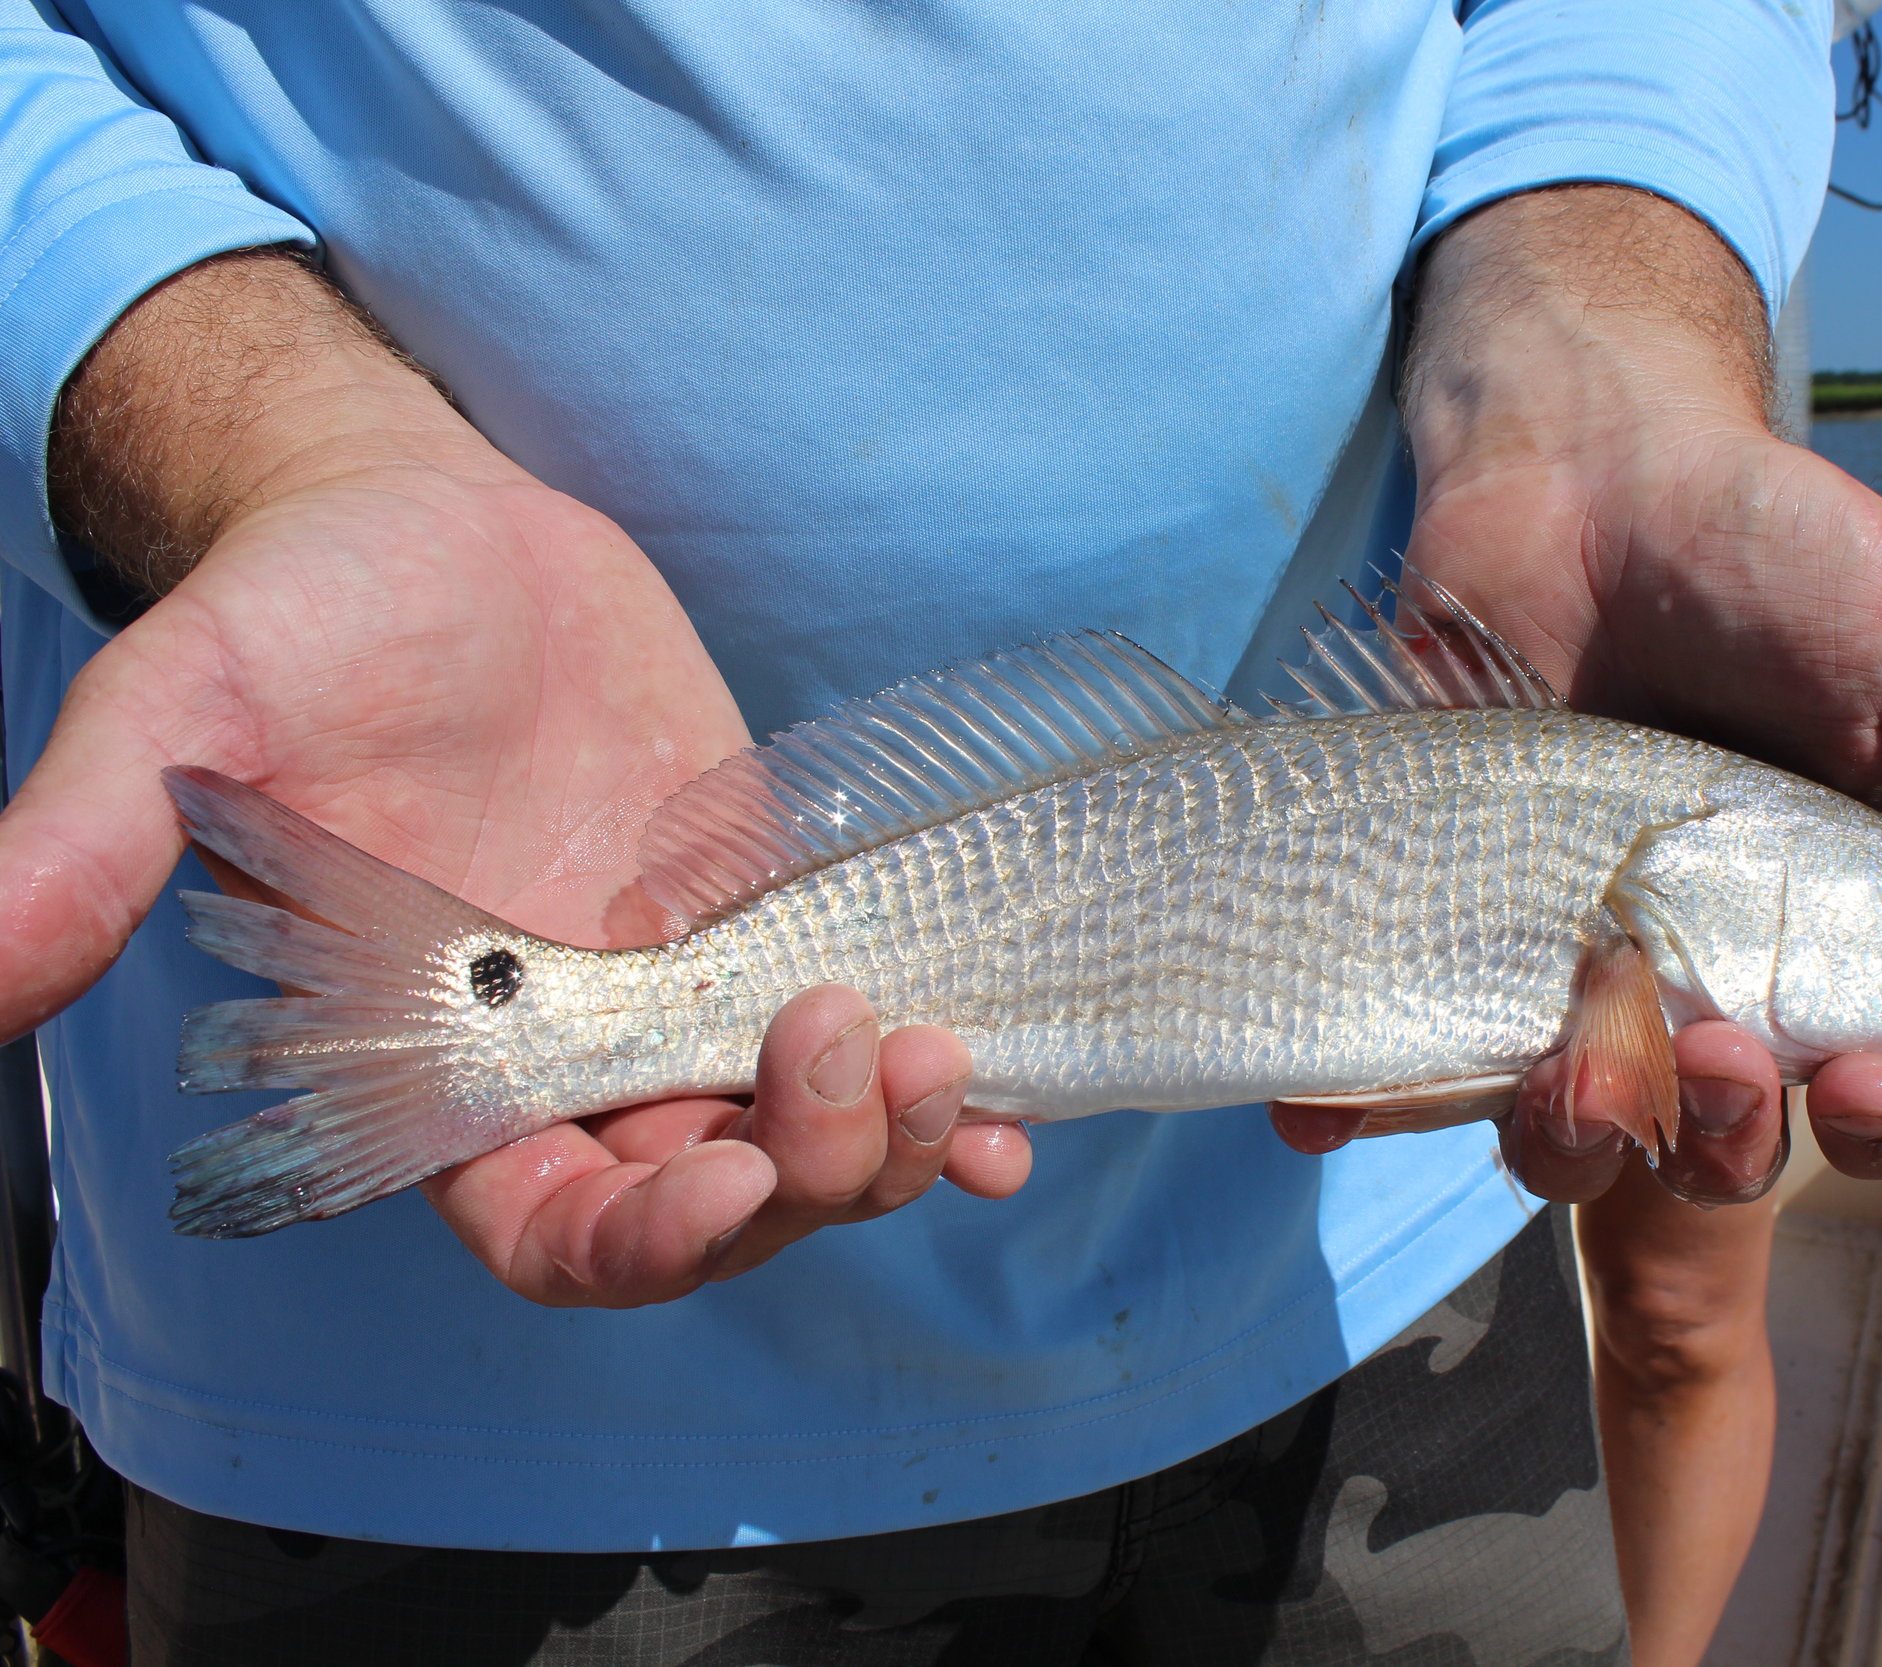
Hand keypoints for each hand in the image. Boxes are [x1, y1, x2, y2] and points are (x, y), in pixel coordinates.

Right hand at [7, 250, 1024, 1304]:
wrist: (429, 525)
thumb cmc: (301, 614)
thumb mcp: (187, 709)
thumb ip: (84, 845)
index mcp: (452, 1072)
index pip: (555, 1233)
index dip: (644, 1247)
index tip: (724, 1186)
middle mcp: (584, 1061)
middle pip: (716, 1210)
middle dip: (811, 1181)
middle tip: (871, 1062)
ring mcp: (691, 995)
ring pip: (808, 1138)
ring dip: (892, 1137)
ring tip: (948, 1060)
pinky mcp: (770, 916)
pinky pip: (865, 1032)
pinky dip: (942, 1079)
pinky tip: (1004, 1078)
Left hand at [1369, 186, 1881, 1195]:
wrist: (1582, 453)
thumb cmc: (1773, 544)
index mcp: (1825, 932)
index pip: (1871, 1086)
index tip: (1866, 1087)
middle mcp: (1695, 964)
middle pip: (1712, 1136)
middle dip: (1720, 1138)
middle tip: (1710, 1053)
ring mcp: (1558, 946)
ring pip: (1563, 1120)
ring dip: (1569, 1137)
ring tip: (1567, 1078)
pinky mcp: (1435, 911)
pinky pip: (1402, 1037)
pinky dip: (1361, 1093)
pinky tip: (1320, 1115)